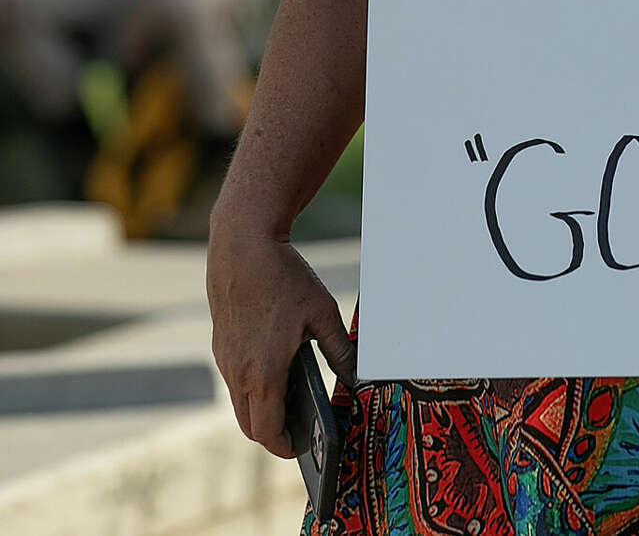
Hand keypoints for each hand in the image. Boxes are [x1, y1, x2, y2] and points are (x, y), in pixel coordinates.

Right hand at [207, 225, 353, 456]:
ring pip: (239, 404)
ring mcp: (225, 360)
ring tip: (292, 406)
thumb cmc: (284, 279)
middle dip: (272, 435)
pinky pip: (234, 382)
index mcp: (263, 373)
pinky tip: (276, 374)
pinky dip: (251, 390)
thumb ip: (340, 351)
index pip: (267, 430)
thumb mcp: (322, 314)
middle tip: (299, 434)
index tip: (301, 450)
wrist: (243, 249)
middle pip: (249, 425)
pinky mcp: (221, 346)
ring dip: (261, 412)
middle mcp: (237, 373)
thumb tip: (356, 376)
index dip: (284, 446)